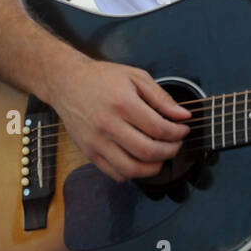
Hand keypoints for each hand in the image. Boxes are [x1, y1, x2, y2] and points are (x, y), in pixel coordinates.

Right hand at [46, 57, 191, 182]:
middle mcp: (108, 125)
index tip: (183, 130)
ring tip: (161, 157)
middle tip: (176, 144)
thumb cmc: (101, 77)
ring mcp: (96, 142)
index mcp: (122, 103)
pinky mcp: (88, 152)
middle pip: (148, 151)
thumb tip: (183, 115)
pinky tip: (140, 161)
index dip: (177, 133)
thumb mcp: (135, 77)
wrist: (66, 83)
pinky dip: (132, 173)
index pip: (158, 129)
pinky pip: (114, 173)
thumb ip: (161, 98)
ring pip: (131, 168)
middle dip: (170, 151)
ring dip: (153, 168)